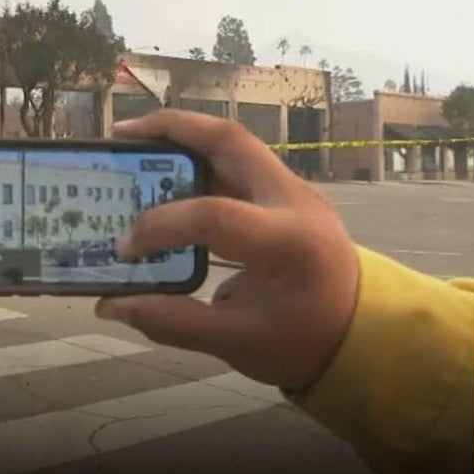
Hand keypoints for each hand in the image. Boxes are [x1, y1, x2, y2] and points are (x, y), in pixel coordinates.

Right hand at [95, 110, 359, 391]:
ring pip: (235, 143)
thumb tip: (109, 306)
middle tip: (121, 136)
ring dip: (183, 136)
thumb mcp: (238, 344)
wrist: (363, 334)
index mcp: (287, 243)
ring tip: (134, 143)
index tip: (126, 249)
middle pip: (230, 141)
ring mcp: (293, 191)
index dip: (160, 226)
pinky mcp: (285, 192)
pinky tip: (164, 172)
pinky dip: (198, 158)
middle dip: (171, 129)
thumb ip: (172, 322)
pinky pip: (238, 161)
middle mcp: (294, 201)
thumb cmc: (304, 341)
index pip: (213, 215)